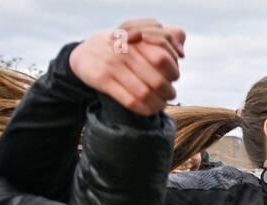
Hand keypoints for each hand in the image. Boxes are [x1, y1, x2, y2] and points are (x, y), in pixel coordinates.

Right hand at [69, 19, 184, 114]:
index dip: (173, 71)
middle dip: (169, 92)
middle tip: (170, 94)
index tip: (173, 76)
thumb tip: (182, 52)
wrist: (84, 54)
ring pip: (144, 93)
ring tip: (162, 103)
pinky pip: (129, 101)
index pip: (163, 58)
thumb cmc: (121, 47)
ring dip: (158, 104)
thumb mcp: (139, 34)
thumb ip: (164, 38)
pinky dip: (144, 109)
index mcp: (134, 38)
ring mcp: (111, 65)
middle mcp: (123, 51)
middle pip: (156, 80)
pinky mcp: (102, 80)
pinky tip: (149, 108)